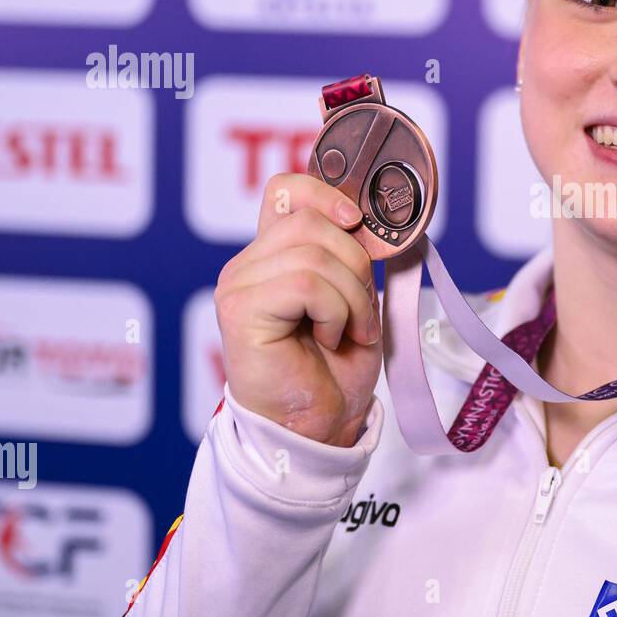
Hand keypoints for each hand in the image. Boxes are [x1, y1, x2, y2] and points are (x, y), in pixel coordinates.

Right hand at [214, 173, 381, 446]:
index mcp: (275, 255)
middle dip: (356, 265)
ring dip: (351, 298)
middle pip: (312, 221)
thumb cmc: (334, 370)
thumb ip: (353, 258)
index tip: (359, 222)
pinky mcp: (239, 308)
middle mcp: (249, 264)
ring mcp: (240, 284)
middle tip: (360, 313)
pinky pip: (306, 283)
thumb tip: (377, 224)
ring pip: (314, 253)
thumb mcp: (356, 300)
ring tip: (349, 332)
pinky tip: (330, 339)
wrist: (317, 426)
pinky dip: (336, 312)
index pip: (287, 190)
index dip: (326, 194)